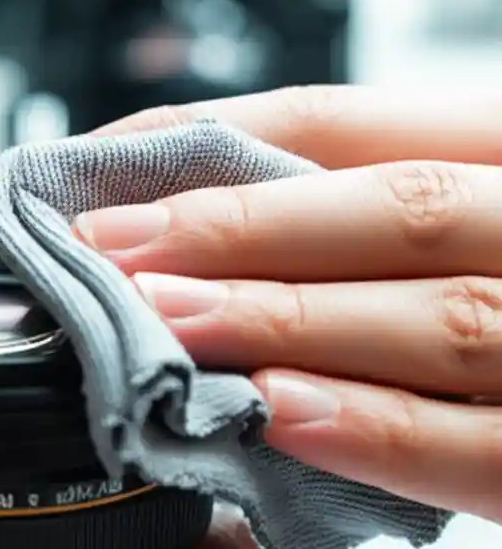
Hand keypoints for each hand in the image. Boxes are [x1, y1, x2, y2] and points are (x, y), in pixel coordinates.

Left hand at [78, 85, 501, 522]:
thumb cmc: (500, 265)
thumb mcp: (456, 206)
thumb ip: (358, 203)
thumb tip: (193, 203)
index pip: (346, 121)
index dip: (214, 140)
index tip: (104, 170)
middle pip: (398, 207)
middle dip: (241, 225)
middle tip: (112, 244)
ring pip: (443, 316)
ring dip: (288, 317)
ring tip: (167, 318)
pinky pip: (486, 445)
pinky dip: (380, 428)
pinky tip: (276, 411)